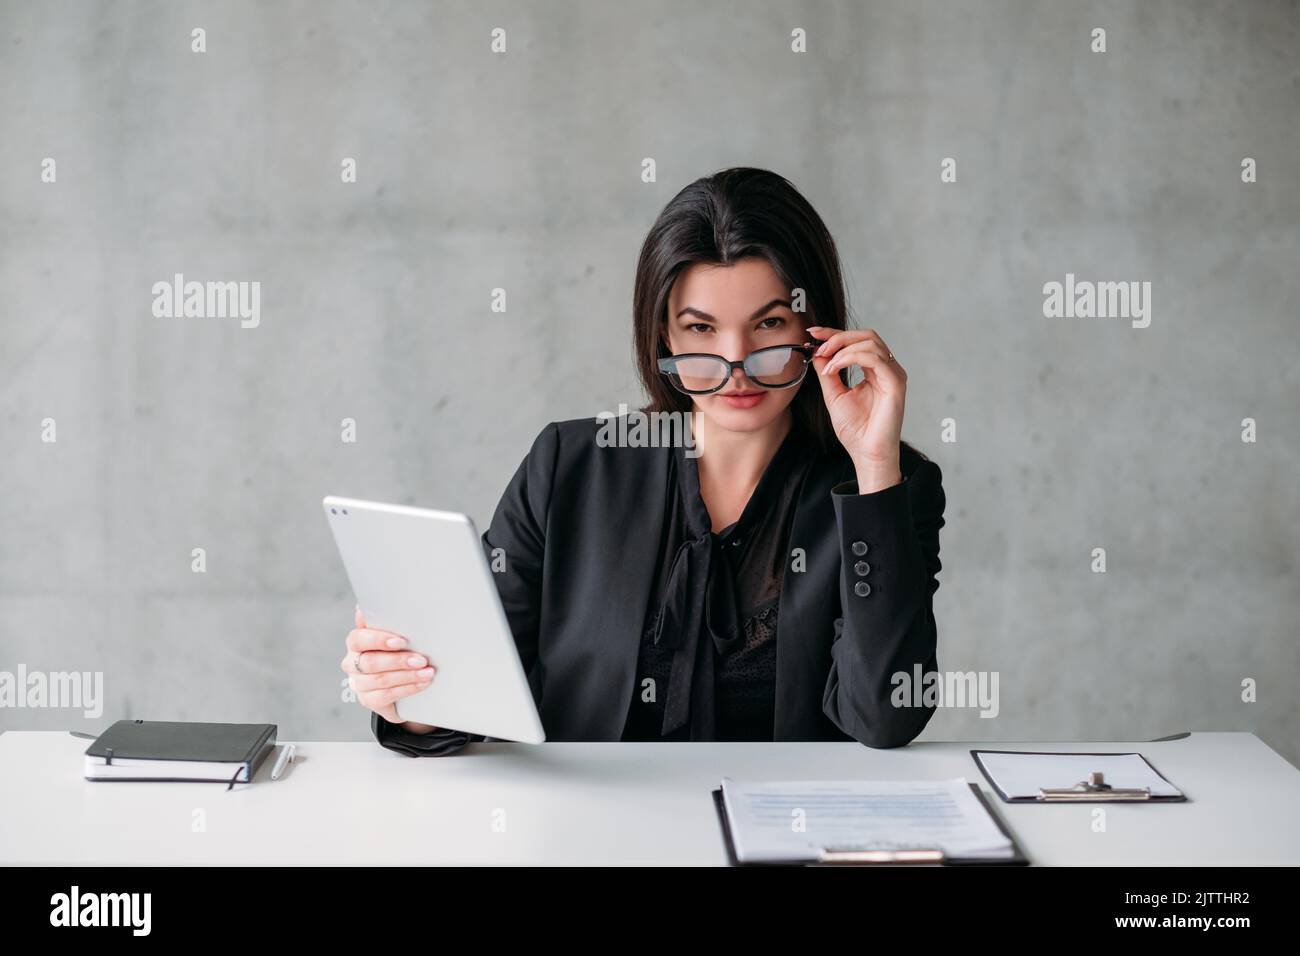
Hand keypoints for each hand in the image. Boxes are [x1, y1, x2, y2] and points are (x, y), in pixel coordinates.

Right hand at [342, 605, 439, 733]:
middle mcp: (352, 663)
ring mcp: (358, 683)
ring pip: (380, 680)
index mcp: (356, 643)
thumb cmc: (397, 652)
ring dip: (408, 676)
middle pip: (370, 662)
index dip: (379, 640)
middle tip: (421, 659)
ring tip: (428, 672)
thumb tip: (365, 608)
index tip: (402, 641)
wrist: (402, 683)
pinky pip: (386, 695)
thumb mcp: (394, 636)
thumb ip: (386, 622)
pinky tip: (422, 683)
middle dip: (399, 660)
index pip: (358, 639)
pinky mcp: (368, 700)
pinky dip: (407, 689)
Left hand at [807, 326, 905, 491]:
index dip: (834, 333)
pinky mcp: (896, 382)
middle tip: (818, 347)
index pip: (857, 341)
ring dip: (842, 348)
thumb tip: (817, 352)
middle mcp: (887, 369)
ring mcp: (894, 374)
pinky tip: (834, 368)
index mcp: (875, 370)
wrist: (866, 453)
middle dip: (838, 337)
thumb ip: (827, 373)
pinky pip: (874, 358)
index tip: (812, 332)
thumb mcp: (834, 395)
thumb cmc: (856, 430)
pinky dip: (850, 357)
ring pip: (870, 343)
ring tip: (826, 362)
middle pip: (866, 336)